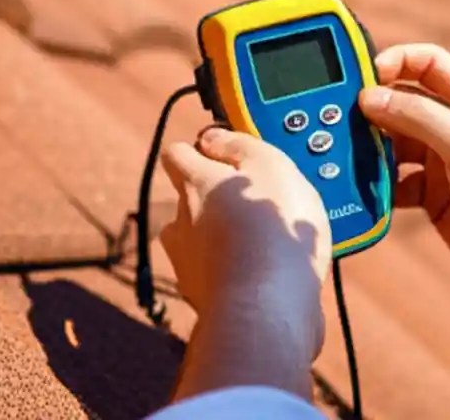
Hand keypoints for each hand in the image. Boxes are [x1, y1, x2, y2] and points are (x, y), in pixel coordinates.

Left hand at [159, 127, 331, 352]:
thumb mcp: (270, 165)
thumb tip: (215, 138)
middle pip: (188, 200)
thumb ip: (241, 146)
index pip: (177, 154)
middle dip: (215, 198)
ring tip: (261, 242)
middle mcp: (182, 222)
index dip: (197, 150)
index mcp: (197, 183)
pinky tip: (264, 277)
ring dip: (219, 239)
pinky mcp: (204, 300)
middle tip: (256, 201)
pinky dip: (233, 274)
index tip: (222, 153)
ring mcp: (188, 264)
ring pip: (198, 241)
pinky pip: (216, 277)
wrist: (266, 310)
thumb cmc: (272, 230)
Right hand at [358, 43, 449, 292]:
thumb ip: (421, 119)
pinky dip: (377, 186)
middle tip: (341, 120)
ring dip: (371, 149)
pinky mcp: (433, 196)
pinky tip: (367, 194)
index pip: (427, 63)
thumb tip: (370, 98)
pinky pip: (394, 181)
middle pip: (403, 102)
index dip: (394, 61)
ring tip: (349, 159)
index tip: (363, 78)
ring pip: (393, 143)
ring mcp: (443, 162)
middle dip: (373, 108)